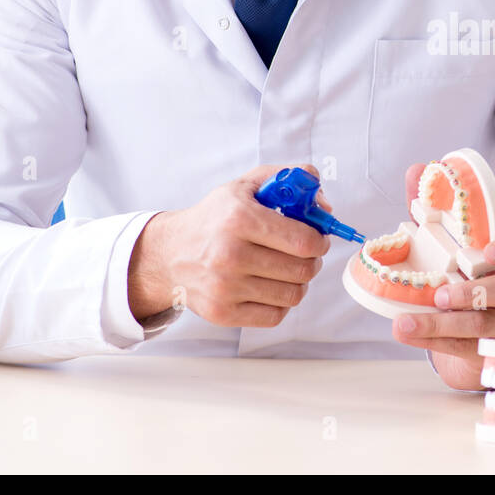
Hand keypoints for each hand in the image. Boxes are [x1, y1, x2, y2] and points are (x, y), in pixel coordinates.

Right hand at [128, 164, 329, 326]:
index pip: (303, 241)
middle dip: (312, 261)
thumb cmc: (215, 218)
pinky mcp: (223, 313)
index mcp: (239, 218)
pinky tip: (270, 287)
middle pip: (302, 270)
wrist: (170, 253)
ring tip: (287, 270)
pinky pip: (275, 316)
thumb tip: (324, 203)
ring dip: (298, 282)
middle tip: (305, 254)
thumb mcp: (246, 186)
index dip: (320, 241)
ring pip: (293, 295)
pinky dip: (280, 303)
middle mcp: (230, 254)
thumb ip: (289, 179)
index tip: (317, 239)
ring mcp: (225, 287)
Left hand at [392, 164, 494, 389]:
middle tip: (442, 293)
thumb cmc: (459, 274)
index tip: (491, 250)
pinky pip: (464, 347)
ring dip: (444, 324)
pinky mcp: (487, 348)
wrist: (466, 329)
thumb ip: (434, 206)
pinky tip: (406, 332)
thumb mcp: (447, 240)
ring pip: (484, 324)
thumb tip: (417, 169)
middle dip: (475, 292)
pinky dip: (431, 340)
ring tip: (407, 321)